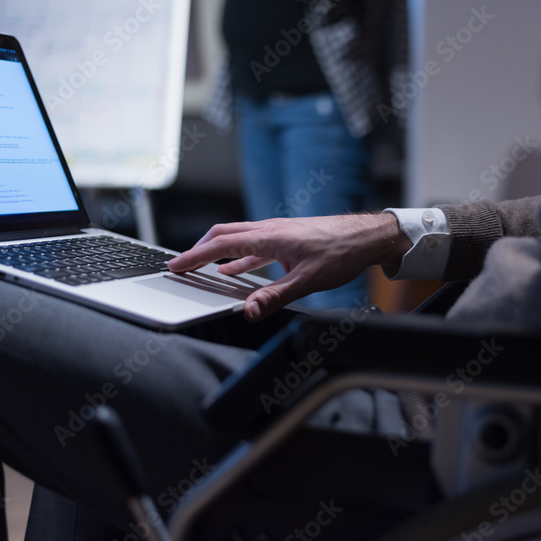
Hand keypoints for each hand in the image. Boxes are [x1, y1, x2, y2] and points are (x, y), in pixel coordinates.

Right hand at [167, 213, 410, 320]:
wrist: (366, 236)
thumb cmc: (341, 252)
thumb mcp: (307, 282)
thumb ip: (274, 297)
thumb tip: (247, 310)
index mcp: (269, 237)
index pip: (221, 245)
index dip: (194, 257)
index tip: (175, 266)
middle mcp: (269, 230)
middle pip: (223, 235)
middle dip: (198, 250)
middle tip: (180, 265)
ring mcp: (277, 233)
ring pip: (237, 239)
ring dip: (216, 252)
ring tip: (200, 267)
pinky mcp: (286, 239)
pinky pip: (253, 246)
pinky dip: (237, 258)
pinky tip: (234, 270)